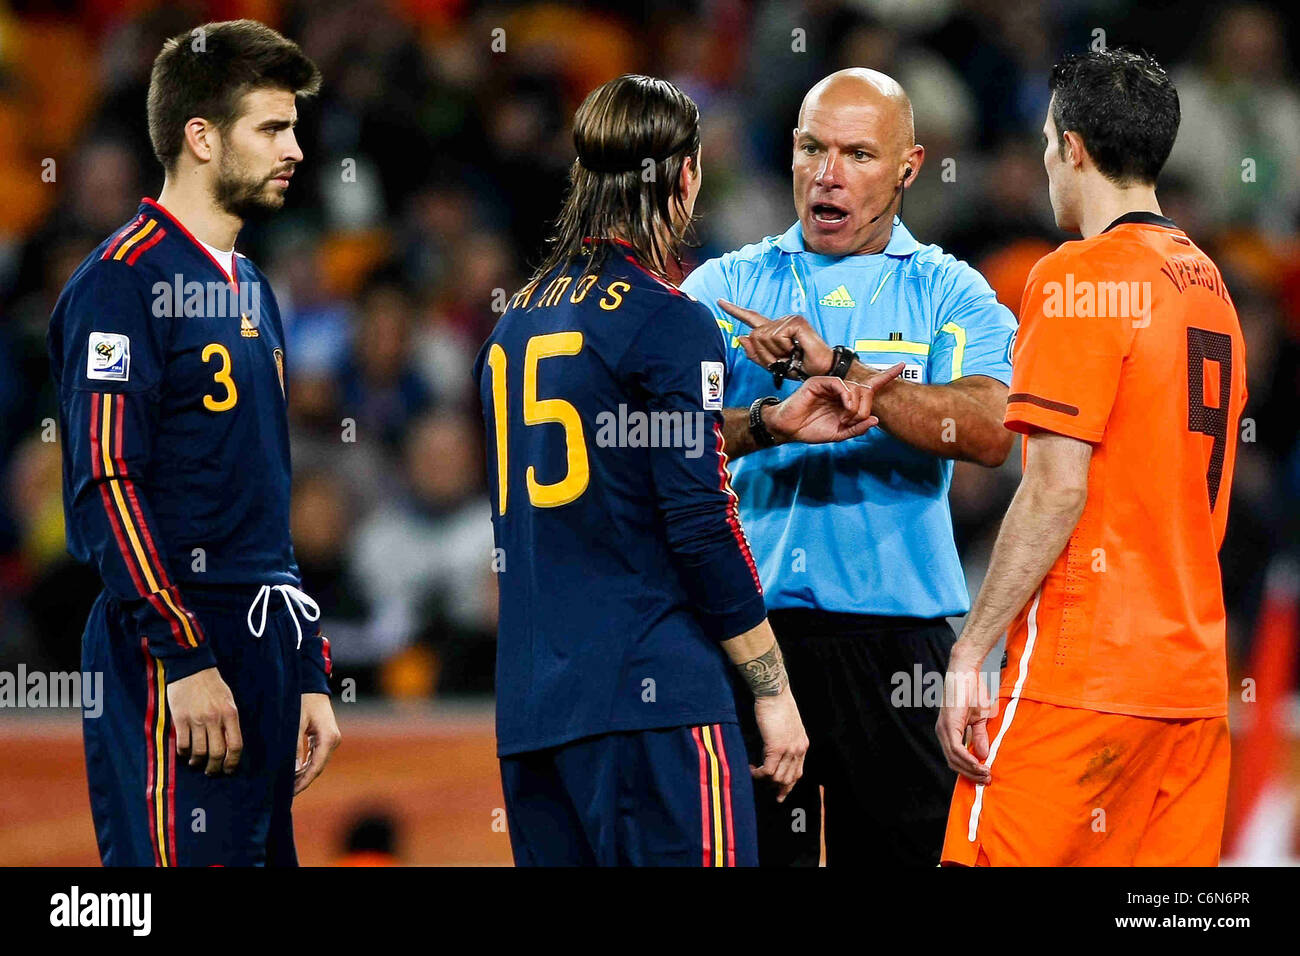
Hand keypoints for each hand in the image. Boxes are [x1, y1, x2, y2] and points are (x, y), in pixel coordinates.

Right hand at [167, 666, 242, 775]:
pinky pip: (183, 744)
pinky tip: (185, 753)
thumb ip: (230, 721)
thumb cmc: (212, 685)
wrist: (191, 668)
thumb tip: (230, 744)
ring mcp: (196, 719)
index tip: (228, 769)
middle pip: (217, 753)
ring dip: (198, 762)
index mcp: (230, 714)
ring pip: (199, 752)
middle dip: (214, 767)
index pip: (235, 745)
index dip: (232, 762)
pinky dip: (184, 753)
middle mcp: (215, 718)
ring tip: (196, 763)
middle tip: (211, 771)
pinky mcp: (180, 719)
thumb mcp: (229, 700)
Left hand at [294, 693, 340, 794]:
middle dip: (302, 780)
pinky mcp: (325, 737)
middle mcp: (333, 740)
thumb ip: (294, 747)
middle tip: (284, 793)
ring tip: (286, 785)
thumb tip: (293, 770)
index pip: (316, 767)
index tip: (290, 793)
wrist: (311, 683)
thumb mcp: (296, 723)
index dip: (303, 782)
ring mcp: (331, 739)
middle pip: (317, 767)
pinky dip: (305, 764)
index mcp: (329, 738)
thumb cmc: (302, 700)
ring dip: (303, 774)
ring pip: (317, 762)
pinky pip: (316, 755)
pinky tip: (294, 772)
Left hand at [718, 300, 833, 375]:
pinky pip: (776, 336)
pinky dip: (784, 348)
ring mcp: (788, 319)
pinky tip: (797, 347)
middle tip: (784, 359)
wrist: (820, 371)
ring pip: (763, 337)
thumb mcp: (773, 365)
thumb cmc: (800, 367)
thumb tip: (741, 337)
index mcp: (773, 331)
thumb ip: (755, 354)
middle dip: (764, 354)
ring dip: (775, 353)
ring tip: (791, 354)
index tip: (720, 301)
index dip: (735, 310)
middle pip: (754, 336)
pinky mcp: (795, 322)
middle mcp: (780, 322)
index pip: (751, 318)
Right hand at [749, 688, 808, 801]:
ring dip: (765, 780)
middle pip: (789, 779)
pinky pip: (768, 770)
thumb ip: (783, 740)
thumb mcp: (786, 726)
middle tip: (766, 792)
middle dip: (778, 789)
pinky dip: (758, 773)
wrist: (774, 693)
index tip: (780, 794)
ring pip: (778, 778)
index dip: (788, 785)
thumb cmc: (777, 705)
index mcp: (802, 744)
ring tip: (754, 772)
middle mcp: (799, 750)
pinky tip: (751, 769)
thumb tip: (772, 754)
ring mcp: (789, 750)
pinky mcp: (776, 748)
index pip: (798, 772)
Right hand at [767, 367, 903, 443]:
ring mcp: (830, 385)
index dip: (886, 376)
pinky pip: (840, 384)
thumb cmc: (810, 429)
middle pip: (865, 390)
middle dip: (864, 408)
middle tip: (852, 421)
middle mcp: (840, 389)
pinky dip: (846, 396)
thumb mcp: (839, 434)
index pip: (869, 385)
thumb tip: (876, 420)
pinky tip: (844, 407)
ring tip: (845, 418)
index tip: (902, 366)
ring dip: (855, 406)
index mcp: (845, 399)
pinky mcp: (819, 382)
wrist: (789, 429)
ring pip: (854, 388)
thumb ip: (857, 428)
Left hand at [935, 648, 992, 784]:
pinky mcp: (948, 724)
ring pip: (954, 758)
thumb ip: (979, 736)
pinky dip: (968, 759)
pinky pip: (956, 748)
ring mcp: (943, 728)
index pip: (955, 758)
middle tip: (987, 780)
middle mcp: (942, 732)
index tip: (985, 777)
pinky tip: (980, 765)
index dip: (969, 770)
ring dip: (971, 769)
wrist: (966, 671)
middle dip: (971, 774)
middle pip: (953, 762)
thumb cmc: (972, 690)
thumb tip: (983, 756)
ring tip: (987, 775)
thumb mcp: (980, 718)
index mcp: (948, 731)